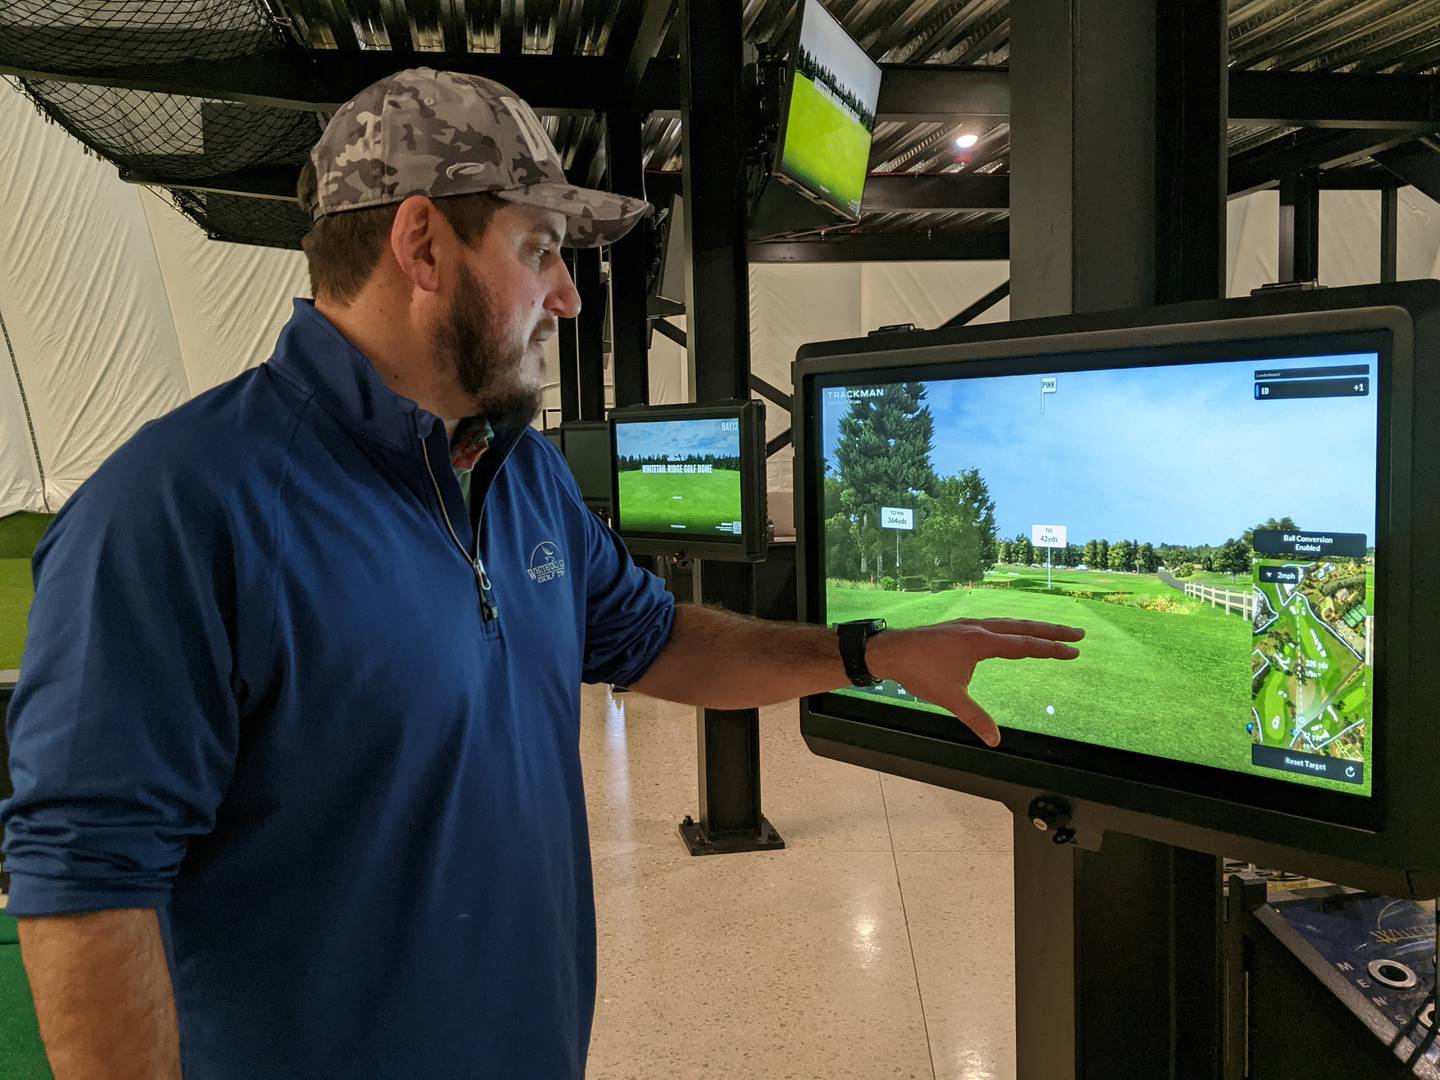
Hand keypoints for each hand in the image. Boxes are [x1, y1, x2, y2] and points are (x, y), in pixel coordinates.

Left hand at [867, 619, 1084, 747]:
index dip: (1051, 649)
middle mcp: (978, 628)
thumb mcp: (949, 698)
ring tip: (1055, 631)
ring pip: (1009, 623)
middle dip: (1052, 631)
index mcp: (980, 642)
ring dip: (1034, 627)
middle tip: (1078, 635)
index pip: (1024, 645)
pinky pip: (995, 624)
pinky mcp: (961, 628)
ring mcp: (969, 625)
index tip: (1074, 651)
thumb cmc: (918, 672)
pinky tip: (1014, 632)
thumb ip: (975, 718)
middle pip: (1023, 627)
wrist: (889, 651)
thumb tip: (995, 741)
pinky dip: (1013, 627)